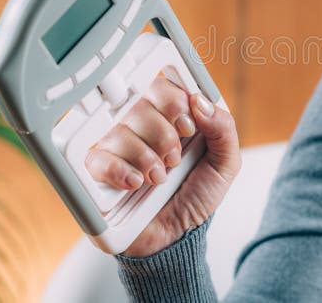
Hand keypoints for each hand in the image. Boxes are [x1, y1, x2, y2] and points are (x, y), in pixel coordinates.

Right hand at [85, 76, 240, 256]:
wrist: (176, 237)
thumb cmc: (197, 196)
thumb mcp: (224, 164)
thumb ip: (223, 128)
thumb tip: (200, 100)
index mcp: (170, 117)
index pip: (162, 85)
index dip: (174, 101)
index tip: (187, 127)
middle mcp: (141, 126)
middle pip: (139, 103)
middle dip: (163, 135)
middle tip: (173, 160)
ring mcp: (117, 147)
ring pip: (119, 129)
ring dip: (145, 157)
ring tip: (158, 178)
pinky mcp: (97, 170)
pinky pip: (96, 157)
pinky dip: (119, 170)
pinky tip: (135, 183)